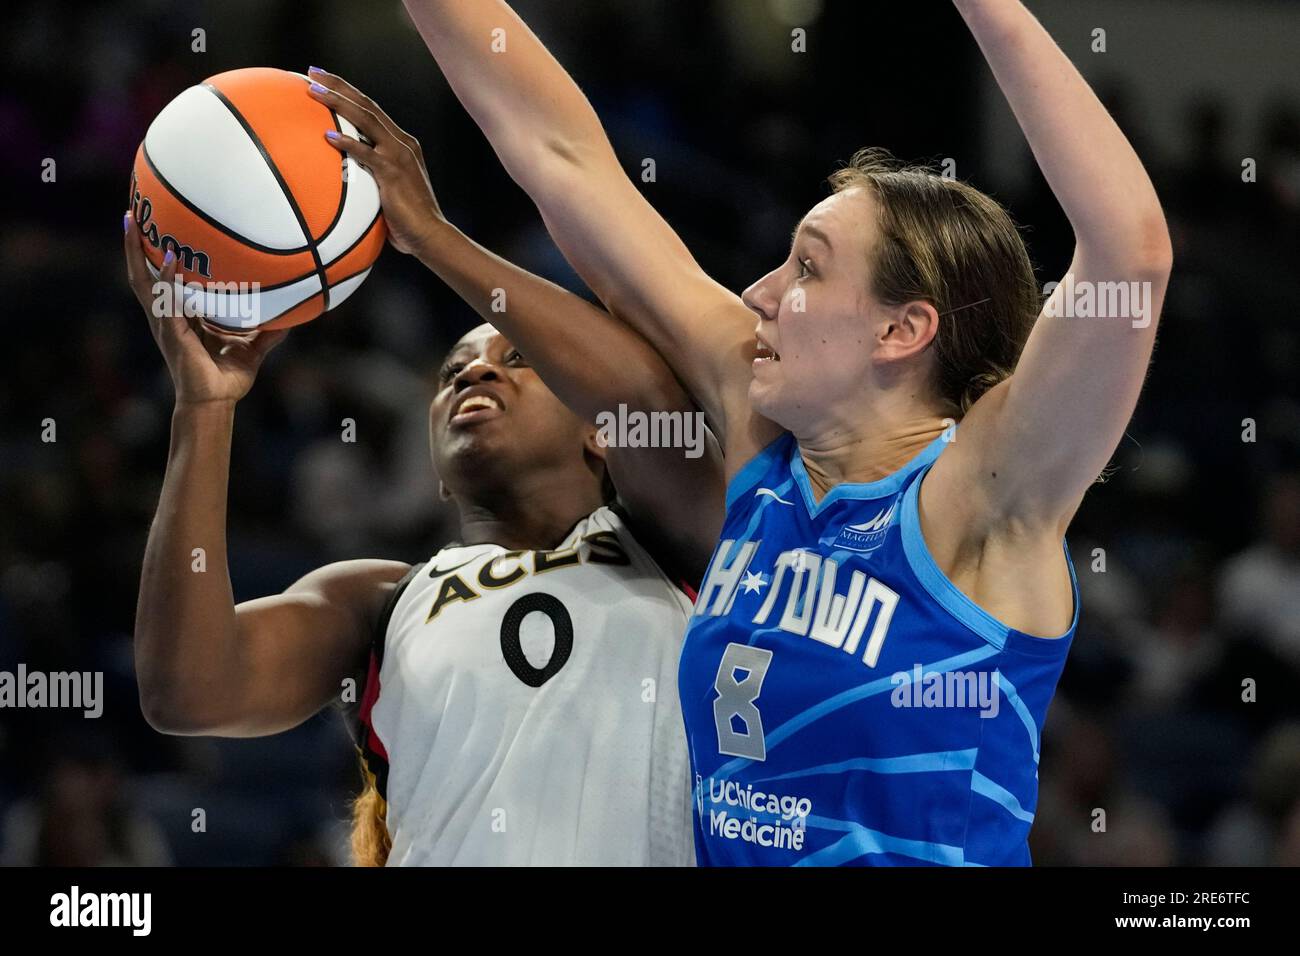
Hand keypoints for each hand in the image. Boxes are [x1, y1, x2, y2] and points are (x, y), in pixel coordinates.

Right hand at [124, 215, 286, 405]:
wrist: (215, 403)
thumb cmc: (227, 378)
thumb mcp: (251, 348)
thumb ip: (268, 332)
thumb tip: (291, 317)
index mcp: (182, 317)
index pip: (162, 281)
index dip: (154, 258)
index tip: (153, 230)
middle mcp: (168, 316)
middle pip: (142, 275)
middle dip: (132, 247)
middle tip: (129, 215)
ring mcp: (166, 323)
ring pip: (143, 282)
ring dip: (135, 253)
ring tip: (130, 223)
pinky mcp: (172, 332)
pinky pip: (165, 300)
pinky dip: (166, 278)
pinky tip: (168, 258)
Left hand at [306, 68, 445, 255]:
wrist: (430, 235)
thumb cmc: (407, 220)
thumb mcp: (389, 191)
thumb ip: (370, 177)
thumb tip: (342, 179)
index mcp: (402, 144)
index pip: (372, 110)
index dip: (348, 92)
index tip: (325, 80)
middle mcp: (402, 143)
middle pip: (367, 105)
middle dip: (339, 85)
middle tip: (313, 72)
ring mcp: (398, 156)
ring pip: (366, 119)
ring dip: (338, 102)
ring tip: (314, 91)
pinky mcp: (393, 172)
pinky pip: (366, 153)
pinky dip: (347, 143)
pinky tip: (328, 136)